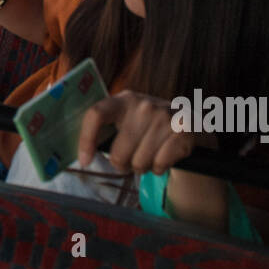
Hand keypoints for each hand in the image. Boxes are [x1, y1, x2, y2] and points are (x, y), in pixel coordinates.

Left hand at [77, 91, 196, 174]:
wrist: (188, 120)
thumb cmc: (146, 124)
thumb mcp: (127, 116)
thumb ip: (105, 128)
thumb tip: (81, 156)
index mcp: (124, 99)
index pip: (96, 114)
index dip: (86, 140)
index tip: (84, 161)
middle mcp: (144, 105)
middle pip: (118, 153)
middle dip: (122, 164)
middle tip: (131, 157)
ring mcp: (165, 117)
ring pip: (139, 164)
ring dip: (142, 167)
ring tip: (149, 154)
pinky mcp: (183, 131)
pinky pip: (159, 166)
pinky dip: (159, 168)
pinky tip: (164, 155)